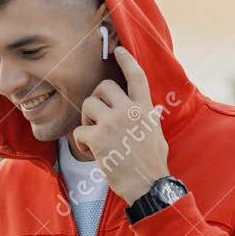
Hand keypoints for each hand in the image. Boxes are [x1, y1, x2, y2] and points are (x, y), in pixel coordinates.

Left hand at [72, 46, 169, 202]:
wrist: (147, 184)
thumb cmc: (152, 163)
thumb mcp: (156, 133)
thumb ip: (147, 117)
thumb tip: (149, 110)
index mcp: (145, 108)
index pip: (136, 76)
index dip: (126, 61)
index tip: (117, 50)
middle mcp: (130, 110)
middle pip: (103, 86)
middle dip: (95, 99)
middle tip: (96, 118)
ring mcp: (113, 122)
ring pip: (88, 105)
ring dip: (86, 120)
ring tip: (94, 137)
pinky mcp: (98, 137)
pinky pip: (79, 130)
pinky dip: (81, 143)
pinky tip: (92, 153)